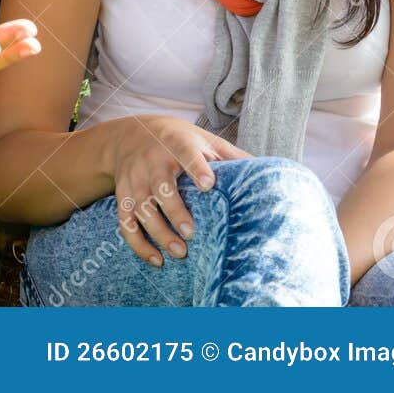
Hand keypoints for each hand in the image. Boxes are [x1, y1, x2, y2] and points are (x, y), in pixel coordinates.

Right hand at [104, 115, 248, 266]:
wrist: (130, 133)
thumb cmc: (178, 140)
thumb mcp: (204, 139)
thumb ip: (232, 156)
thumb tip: (270, 176)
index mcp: (176, 144)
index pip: (185, 154)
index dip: (196, 168)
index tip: (208, 185)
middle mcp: (152, 161)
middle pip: (160, 187)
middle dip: (174, 211)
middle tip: (191, 234)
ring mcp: (134, 178)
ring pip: (140, 207)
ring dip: (158, 232)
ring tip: (179, 253)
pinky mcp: (122, 193)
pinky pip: (125, 221)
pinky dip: (137, 242)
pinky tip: (156, 259)